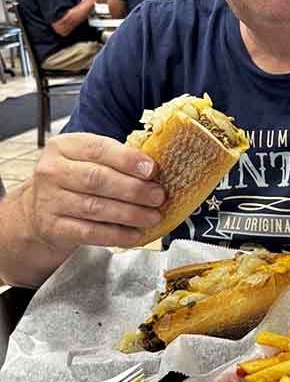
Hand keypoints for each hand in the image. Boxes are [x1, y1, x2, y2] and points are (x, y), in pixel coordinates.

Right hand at [25, 133, 165, 249]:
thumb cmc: (73, 179)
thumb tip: (153, 170)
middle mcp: (52, 171)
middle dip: (133, 189)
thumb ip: (116, 159)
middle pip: (97, 179)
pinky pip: (90, 233)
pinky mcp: (54, 227)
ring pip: (96, 208)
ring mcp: (50, 200)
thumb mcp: (88, 158)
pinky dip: (117, 235)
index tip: (152, 169)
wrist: (40, 209)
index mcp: (64, 146)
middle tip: (157, 196)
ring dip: (130, 214)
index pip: (98, 149)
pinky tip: (135, 234)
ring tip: (152, 216)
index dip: (128, 159)